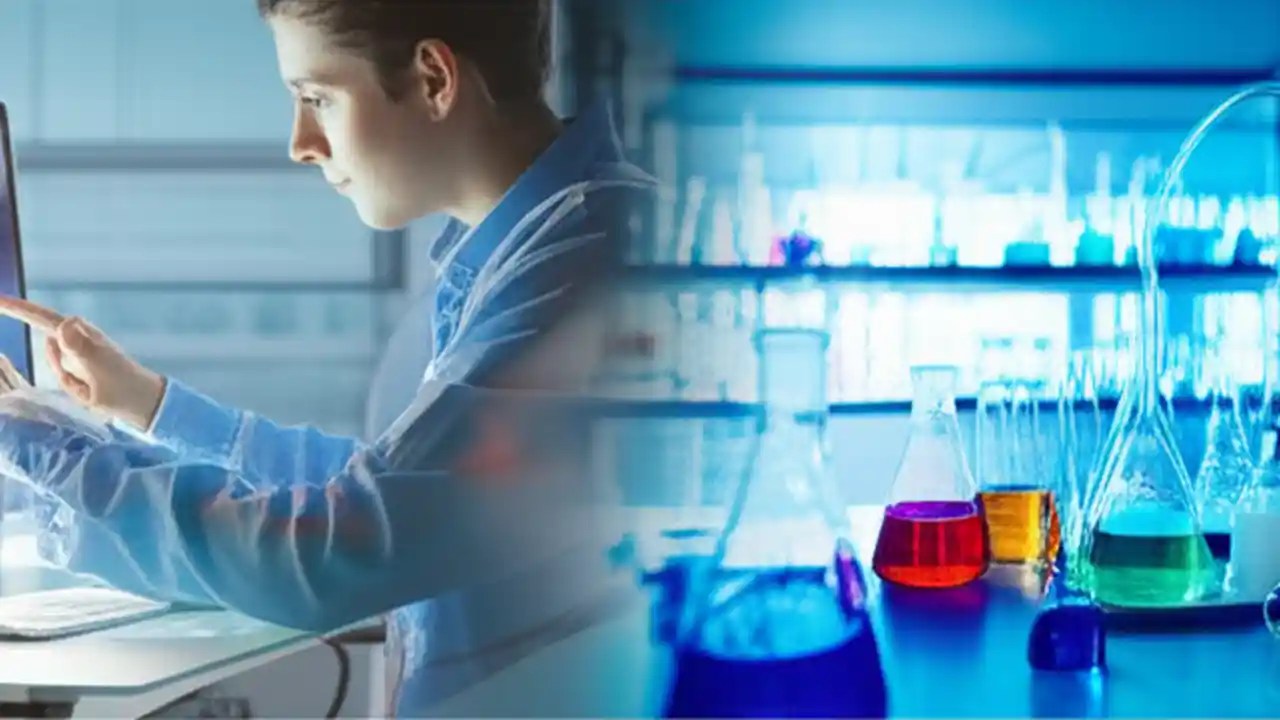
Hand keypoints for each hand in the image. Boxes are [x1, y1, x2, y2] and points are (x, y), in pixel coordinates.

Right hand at [0, 297, 164, 429]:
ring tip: (91, 387)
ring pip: (53, 358)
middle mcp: (76, 338)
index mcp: (79, 334)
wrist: (140, 403)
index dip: (18, 308)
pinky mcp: (78, 368)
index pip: (42, 317)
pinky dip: (70, 384)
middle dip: (29, 324)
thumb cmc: (122, 385)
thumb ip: (79, 347)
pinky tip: (89, 391)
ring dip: (66, 374)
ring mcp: (76, 353)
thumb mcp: (99, 366)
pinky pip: (61, 374)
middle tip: (22, 324)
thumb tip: (64, 322)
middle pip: (43, 328)